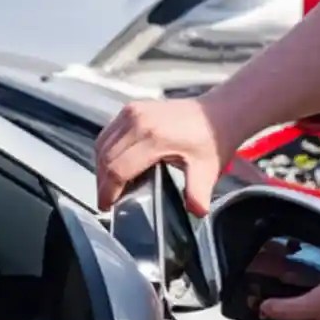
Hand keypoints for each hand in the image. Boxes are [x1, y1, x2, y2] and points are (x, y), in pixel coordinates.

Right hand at [95, 95, 241, 215]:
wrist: (218, 112)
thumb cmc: (212, 139)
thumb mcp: (208, 169)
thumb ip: (198, 192)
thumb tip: (196, 211)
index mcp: (153, 137)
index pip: (118, 169)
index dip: (108, 191)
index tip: (107, 206)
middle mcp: (137, 120)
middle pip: (105, 158)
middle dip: (103, 183)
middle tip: (107, 201)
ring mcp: (132, 111)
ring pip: (102, 145)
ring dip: (102, 168)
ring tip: (110, 186)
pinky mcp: (131, 108)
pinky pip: (107, 134)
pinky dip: (106, 152)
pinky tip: (115, 166)